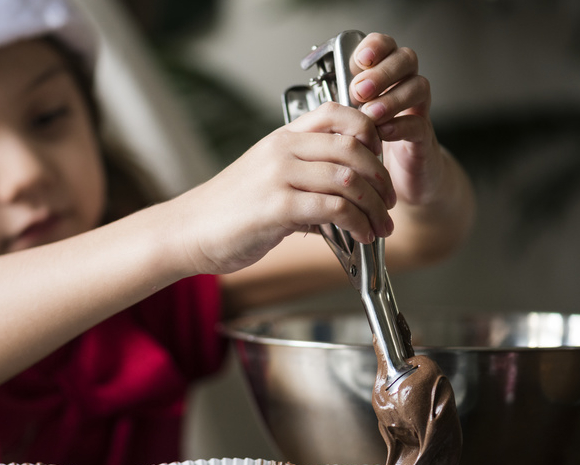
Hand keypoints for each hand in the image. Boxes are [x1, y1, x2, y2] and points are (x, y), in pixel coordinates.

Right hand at [174, 102, 395, 274]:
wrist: (190, 231)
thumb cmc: (228, 211)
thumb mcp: (268, 182)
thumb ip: (307, 184)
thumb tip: (344, 203)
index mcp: (282, 138)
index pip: (337, 113)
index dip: (369, 132)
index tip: (379, 160)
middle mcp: (282, 149)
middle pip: (352, 146)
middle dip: (381, 177)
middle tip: (389, 202)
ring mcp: (279, 175)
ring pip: (349, 178)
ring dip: (375, 207)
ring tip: (381, 226)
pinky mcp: (277, 206)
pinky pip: (334, 208)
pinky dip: (357, 223)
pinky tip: (361, 236)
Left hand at [349, 33, 444, 206]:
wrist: (397, 181)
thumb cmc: (368, 148)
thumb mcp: (348, 123)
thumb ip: (339, 109)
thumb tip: (316, 105)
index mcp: (383, 78)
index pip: (385, 46)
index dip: (375, 47)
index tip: (359, 60)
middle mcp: (402, 88)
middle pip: (406, 59)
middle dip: (381, 72)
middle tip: (360, 90)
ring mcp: (416, 111)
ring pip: (418, 86)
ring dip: (391, 97)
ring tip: (370, 114)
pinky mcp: (424, 137)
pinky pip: (419, 123)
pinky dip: (401, 125)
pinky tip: (383, 132)